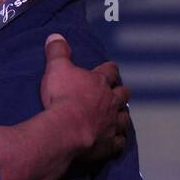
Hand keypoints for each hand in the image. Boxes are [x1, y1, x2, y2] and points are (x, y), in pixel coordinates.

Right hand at [39, 33, 129, 162]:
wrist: (66, 129)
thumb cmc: (62, 97)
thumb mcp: (56, 68)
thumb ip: (57, 52)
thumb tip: (55, 36)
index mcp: (99, 82)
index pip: (110, 71)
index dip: (110, 69)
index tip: (111, 69)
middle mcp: (110, 102)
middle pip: (123, 94)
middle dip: (121, 92)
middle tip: (118, 93)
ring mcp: (112, 124)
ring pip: (124, 118)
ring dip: (122, 116)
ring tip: (119, 116)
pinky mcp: (109, 143)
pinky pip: (119, 142)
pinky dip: (118, 140)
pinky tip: (117, 140)